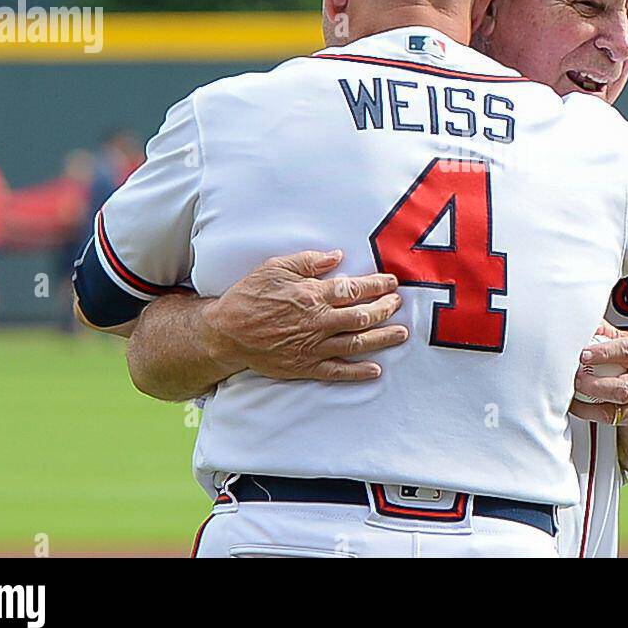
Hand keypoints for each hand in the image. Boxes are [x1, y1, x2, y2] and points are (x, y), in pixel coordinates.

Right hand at [200, 250, 408, 381]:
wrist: (226, 332)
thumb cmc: (249, 296)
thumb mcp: (275, 267)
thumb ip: (308, 261)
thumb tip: (337, 255)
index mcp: (312, 295)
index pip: (354, 289)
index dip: (377, 286)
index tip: (392, 283)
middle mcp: (317, 321)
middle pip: (362, 316)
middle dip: (385, 309)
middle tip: (399, 304)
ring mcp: (312, 346)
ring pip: (356, 343)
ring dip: (382, 338)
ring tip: (401, 334)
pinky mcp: (304, 366)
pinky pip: (337, 371)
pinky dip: (358, 372)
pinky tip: (376, 370)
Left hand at [569, 327, 627, 425]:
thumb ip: (606, 332)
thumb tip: (583, 320)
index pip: (626, 352)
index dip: (603, 353)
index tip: (582, 354)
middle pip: (623, 389)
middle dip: (595, 384)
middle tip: (576, 376)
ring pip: (613, 410)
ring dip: (587, 400)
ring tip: (571, 389)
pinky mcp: (625, 418)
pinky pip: (603, 419)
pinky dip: (584, 411)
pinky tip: (572, 402)